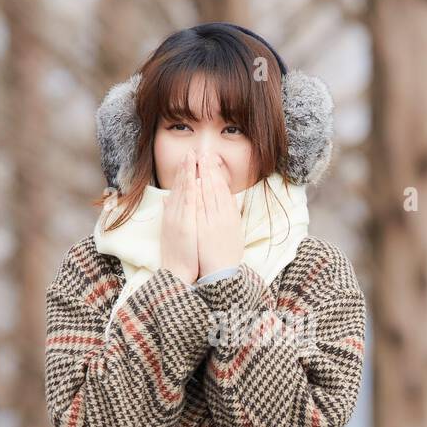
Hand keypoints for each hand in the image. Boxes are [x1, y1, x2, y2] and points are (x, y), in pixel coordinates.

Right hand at [160, 151, 198, 284]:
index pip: (178, 189)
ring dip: (187, 173)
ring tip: (191, 156)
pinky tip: (194, 178)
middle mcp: (173, 213)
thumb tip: (165, 201)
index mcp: (172, 214)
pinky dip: (190, 190)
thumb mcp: (170, 231)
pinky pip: (188, 204)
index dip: (182, 173)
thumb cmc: (176, 253)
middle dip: (184, 167)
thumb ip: (168, 214)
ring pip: (183, 190)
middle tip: (190, 151)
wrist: (176, 271)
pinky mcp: (185, 225)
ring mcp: (178, 218)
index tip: (187, 159)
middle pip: (179, 186)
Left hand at [196, 155, 243, 275]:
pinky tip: (193, 181)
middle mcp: (223, 216)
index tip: (211, 160)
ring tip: (198, 160)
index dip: (216, 173)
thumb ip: (230, 214)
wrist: (221, 274)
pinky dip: (197, 194)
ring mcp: (213, 222)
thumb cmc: (226, 255)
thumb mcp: (233, 232)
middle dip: (209, 169)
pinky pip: (200, 207)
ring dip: (203, 175)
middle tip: (204, 152)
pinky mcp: (204, 229)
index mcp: (230, 216)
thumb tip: (229, 198)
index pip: (222, 189)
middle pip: (215, 187)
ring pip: (208, 193)